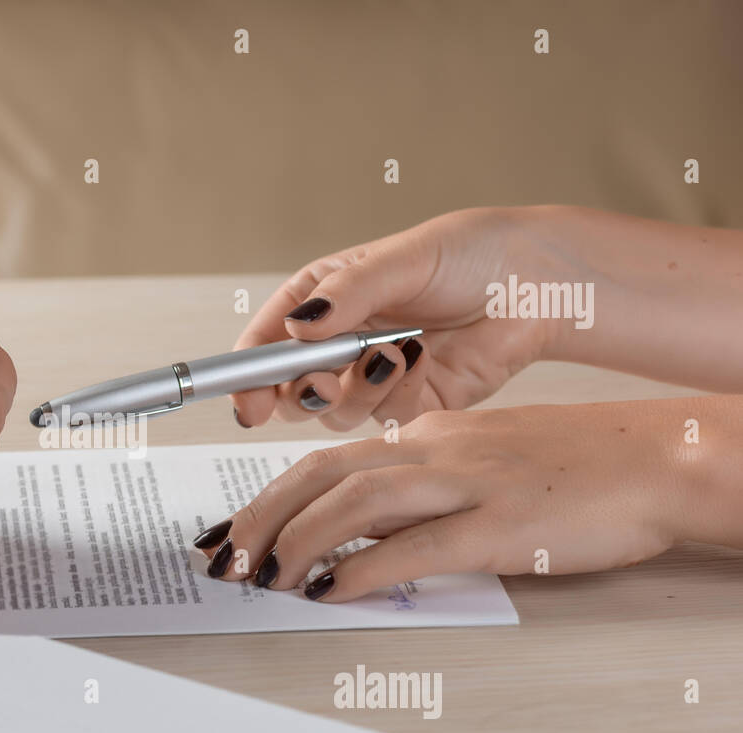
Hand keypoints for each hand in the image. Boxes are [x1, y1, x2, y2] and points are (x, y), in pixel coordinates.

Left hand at [195, 399, 738, 601]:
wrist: (658, 459)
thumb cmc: (576, 469)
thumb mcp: (482, 465)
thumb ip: (421, 491)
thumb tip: (360, 534)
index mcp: (428, 434)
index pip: (327, 462)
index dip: (266, 498)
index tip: (231, 531)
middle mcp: (436, 449)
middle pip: (321, 475)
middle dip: (259, 520)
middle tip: (223, 561)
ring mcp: (468, 482)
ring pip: (355, 501)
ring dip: (296, 542)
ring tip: (265, 580)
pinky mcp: (501, 524)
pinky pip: (415, 546)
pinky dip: (363, 569)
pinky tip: (331, 592)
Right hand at [231, 207, 582, 429]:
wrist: (539, 284)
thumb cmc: (472, 255)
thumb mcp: (402, 259)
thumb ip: (347, 293)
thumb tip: (298, 326)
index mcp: (322, 301)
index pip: (266, 344)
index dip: (247, 377)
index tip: (248, 401)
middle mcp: (339, 344)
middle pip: (288, 391)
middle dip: (300, 393)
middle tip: (324, 379)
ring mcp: (372, 379)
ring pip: (332, 414)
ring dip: (356, 391)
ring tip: (392, 353)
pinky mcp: (410, 405)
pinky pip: (383, 420)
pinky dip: (398, 394)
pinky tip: (423, 358)